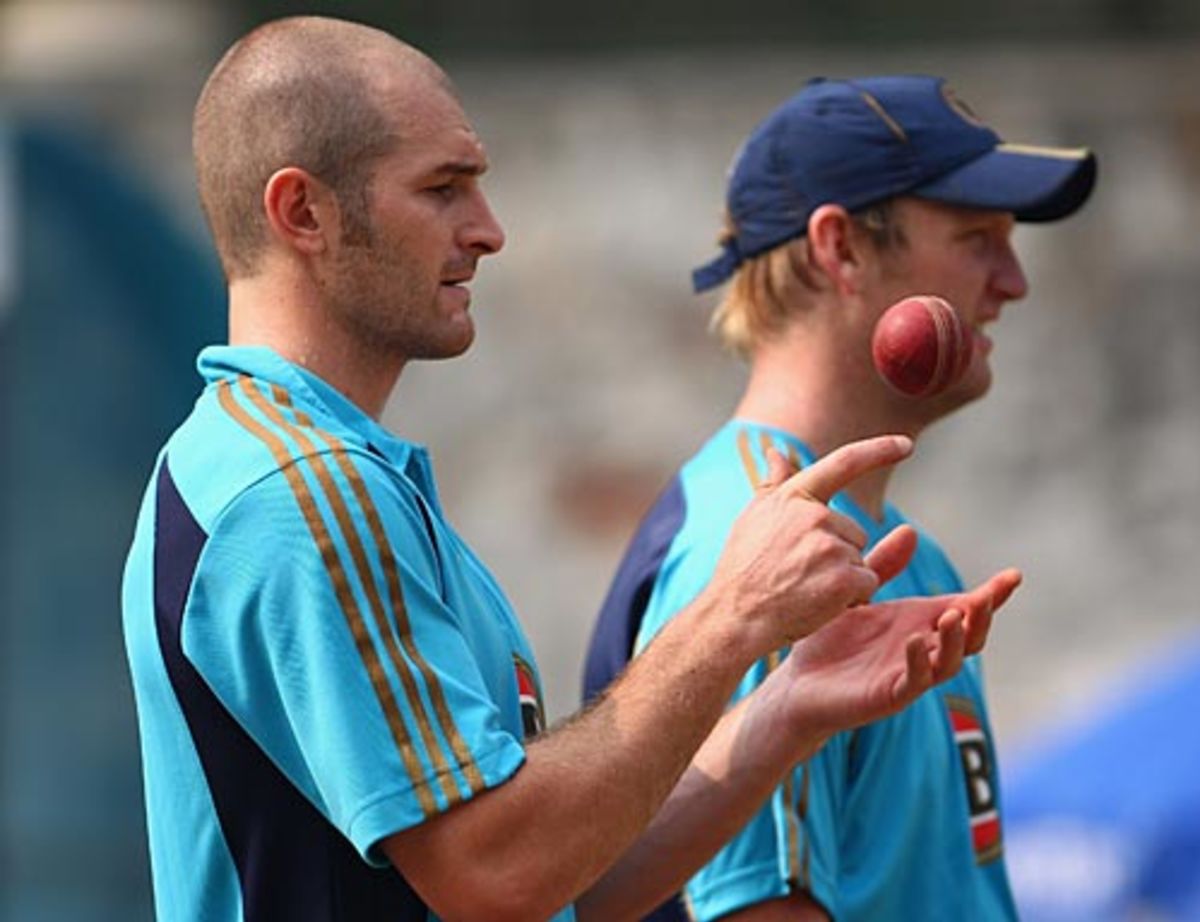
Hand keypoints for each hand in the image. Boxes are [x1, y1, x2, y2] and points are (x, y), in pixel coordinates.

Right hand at [707, 435, 912, 655]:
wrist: (736, 615)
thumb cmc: (742, 568)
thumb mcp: (753, 517)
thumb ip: (774, 483)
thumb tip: (776, 452)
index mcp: (795, 497)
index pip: (844, 463)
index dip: (879, 450)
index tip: (905, 444)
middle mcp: (815, 516)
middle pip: (854, 532)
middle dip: (836, 553)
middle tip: (798, 571)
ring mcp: (830, 547)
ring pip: (859, 559)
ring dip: (841, 576)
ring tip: (803, 586)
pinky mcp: (844, 578)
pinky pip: (866, 582)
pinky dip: (849, 597)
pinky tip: (817, 600)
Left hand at [774, 565, 1021, 738]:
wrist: (796, 683)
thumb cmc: (829, 640)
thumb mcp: (858, 595)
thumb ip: (883, 566)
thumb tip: (910, 530)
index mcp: (919, 623)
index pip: (966, 608)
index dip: (992, 594)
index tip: (1014, 575)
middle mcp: (922, 649)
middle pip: (970, 637)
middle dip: (982, 618)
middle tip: (986, 598)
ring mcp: (908, 674)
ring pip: (949, 662)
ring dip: (956, 640)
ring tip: (954, 615)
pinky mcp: (887, 696)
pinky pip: (912, 681)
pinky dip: (918, 661)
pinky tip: (915, 641)